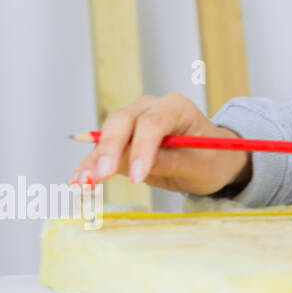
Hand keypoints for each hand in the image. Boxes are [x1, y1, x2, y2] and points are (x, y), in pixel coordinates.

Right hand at [70, 92, 251, 196]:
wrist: (213, 160)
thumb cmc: (211, 159)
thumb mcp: (200, 165)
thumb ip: (170, 162)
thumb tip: (136, 167)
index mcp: (177, 107)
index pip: (153, 122)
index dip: (143, 149)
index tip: (138, 177)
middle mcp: (151, 108)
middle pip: (122, 121)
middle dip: (110, 148)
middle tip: (101, 176)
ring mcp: (133, 122)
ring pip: (106, 135)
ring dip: (93, 160)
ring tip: (82, 184)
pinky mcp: (122, 140)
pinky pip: (102, 151)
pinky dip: (90, 166)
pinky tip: (78, 183)